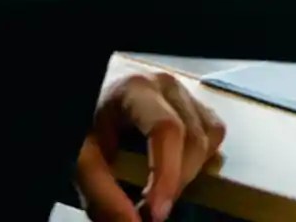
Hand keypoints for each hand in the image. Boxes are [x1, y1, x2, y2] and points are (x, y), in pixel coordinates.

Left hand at [76, 72, 225, 221]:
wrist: (91, 105)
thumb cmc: (85, 126)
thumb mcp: (82, 160)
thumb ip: (102, 195)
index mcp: (137, 90)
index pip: (166, 130)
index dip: (166, 175)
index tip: (155, 214)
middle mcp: (168, 85)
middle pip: (193, 139)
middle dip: (175, 183)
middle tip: (150, 211)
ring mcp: (186, 92)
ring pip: (209, 137)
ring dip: (190, 172)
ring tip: (161, 189)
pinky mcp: (196, 104)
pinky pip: (213, 133)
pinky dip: (200, 159)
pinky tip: (176, 169)